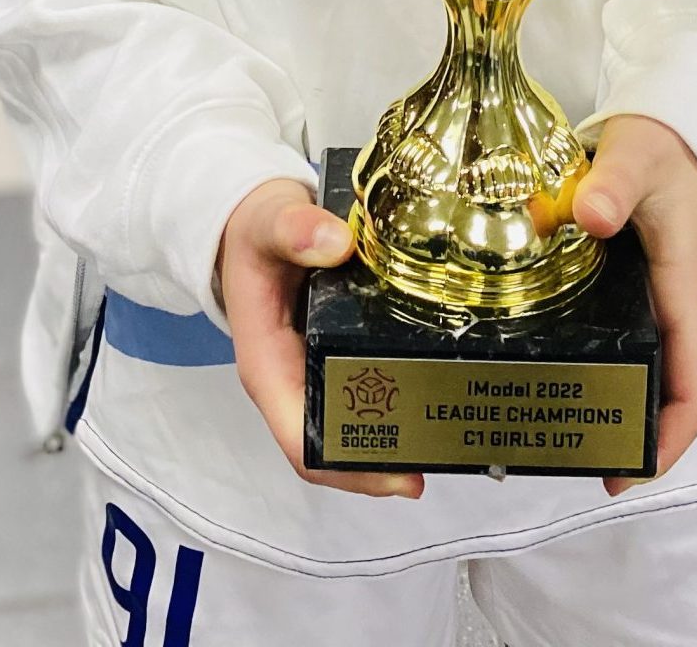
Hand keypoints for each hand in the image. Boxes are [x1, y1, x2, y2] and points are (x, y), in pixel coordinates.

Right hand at [217, 179, 423, 498]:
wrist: (248, 220)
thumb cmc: (254, 230)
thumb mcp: (268, 223)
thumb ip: (294, 230)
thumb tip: (337, 244)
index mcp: (268, 368)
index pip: (303, 441)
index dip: (351, 467)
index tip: (404, 476)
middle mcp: (290, 383)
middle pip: (334, 446)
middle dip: (384, 462)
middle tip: (445, 453)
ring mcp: (311, 373)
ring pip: (350, 425)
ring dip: (394, 436)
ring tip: (448, 435)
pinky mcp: (330, 355)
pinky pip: (360, 392)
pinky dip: (393, 399)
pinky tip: (432, 389)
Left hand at [574, 115, 696, 493]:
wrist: (682, 114)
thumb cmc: (668, 138)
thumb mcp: (639, 154)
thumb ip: (614, 184)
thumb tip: (587, 216)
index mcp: (684, 287)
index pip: (692, 384)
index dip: (669, 439)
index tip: (629, 473)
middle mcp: (674, 303)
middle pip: (666, 390)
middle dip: (633, 433)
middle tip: (576, 460)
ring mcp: (656, 295)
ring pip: (643, 366)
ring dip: (613, 401)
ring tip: (556, 426)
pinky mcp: (635, 280)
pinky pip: (622, 334)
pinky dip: (596, 358)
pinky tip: (552, 360)